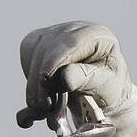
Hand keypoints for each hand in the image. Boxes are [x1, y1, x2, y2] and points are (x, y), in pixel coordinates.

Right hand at [18, 21, 133, 127]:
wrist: (101, 93)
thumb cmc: (108, 89)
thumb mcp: (105, 87)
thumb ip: (86, 80)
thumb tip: (64, 79)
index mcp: (98, 35)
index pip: (71, 43)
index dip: (54, 61)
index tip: (44, 79)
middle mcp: (75, 29)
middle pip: (49, 46)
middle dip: (40, 76)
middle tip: (41, 104)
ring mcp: (56, 33)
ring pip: (34, 50)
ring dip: (33, 80)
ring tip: (41, 106)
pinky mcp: (41, 41)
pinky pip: (28, 55)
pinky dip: (30, 76)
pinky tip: (41, 94)